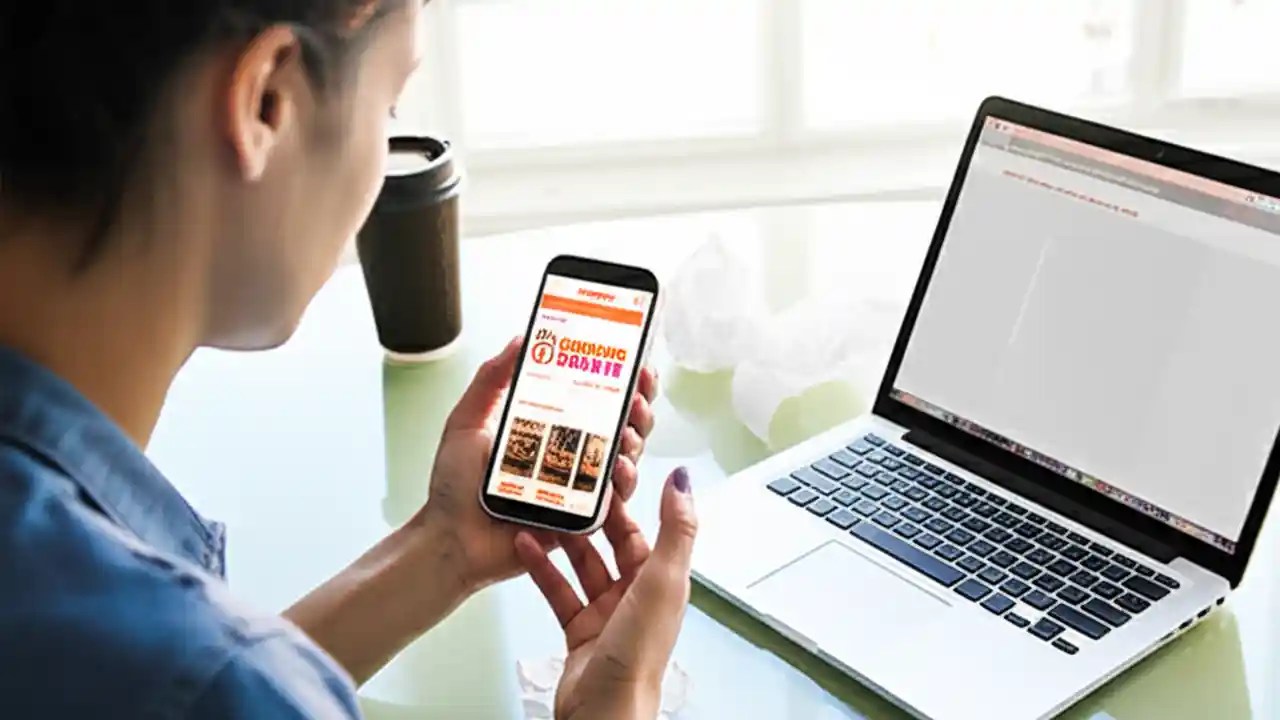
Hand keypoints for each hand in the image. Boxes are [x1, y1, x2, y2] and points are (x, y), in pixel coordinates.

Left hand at [420, 337, 659, 591]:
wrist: (450, 537)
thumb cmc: (454, 486)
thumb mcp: (467, 421)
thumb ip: (491, 379)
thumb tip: (520, 339)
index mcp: (549, 428)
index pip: (594, 398)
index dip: (620, 379)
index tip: (634, 360)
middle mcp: (571, 454)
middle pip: (622, 424)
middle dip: (638, 404)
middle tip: (638, 391)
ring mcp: (578, 486)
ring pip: (626, 458)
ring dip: (636, 438)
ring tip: (628, 428)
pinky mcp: (582, 517)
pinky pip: (614, 498)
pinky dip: (623, 480)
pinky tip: (618, 466)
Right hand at [515, 468, 697, 719]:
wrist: (604, 710)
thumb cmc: (638, 654)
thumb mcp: (663, 580)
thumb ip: (675, 528)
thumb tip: (682, 481)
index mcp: (662, 581)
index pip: (643, 529)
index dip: (626, 499)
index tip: (607, 469)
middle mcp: (636, 596)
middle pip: (611, 544)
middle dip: (590, 516)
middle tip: (567, 487)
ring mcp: (606, 614)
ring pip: (582, 565)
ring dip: (562, 540)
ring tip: (541, 511)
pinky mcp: (578, 631)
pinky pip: (558, 591)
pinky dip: (542, 568)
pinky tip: (526, 546)